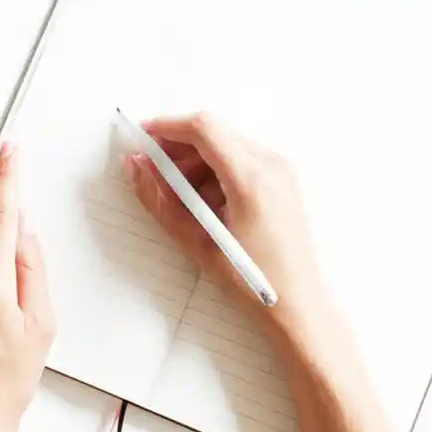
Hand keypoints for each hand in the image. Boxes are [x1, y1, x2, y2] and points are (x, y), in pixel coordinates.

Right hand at [126, 114, 393, 431]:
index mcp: (251, 178)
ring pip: (225, 144)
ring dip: (194, 160)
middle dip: (177, 146)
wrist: (298, 305)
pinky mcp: (283, 180)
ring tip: (176, 194)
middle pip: (214, 132)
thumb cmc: (250, 280)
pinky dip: (214, 170)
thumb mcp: (194, 240)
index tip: (140, 136)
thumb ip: (158, 198)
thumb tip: (134, 166)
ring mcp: (281, 170)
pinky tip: (202, 202)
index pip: (203, 128)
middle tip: (151, 170)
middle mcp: (271, 165)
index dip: (166, 126)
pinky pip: (240, 159)